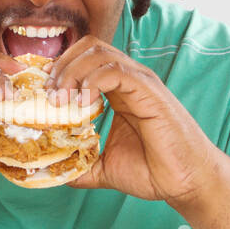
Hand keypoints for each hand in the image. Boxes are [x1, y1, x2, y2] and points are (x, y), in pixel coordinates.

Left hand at [46, 36, 221, 210]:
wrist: (187, 182)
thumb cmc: (153, 171)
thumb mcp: (103, 167)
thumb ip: (78, 164)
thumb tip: (50, 170)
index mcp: (117, 90)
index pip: (82, 59)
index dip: (58, 70)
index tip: (42, 95)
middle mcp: (128, 79)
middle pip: (87, 47)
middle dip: (61, 66)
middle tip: (48, 96)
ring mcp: (140, 82)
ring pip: (97, 52)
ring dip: (72, 72)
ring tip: (61, 100)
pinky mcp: (149, 91)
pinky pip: (116, 69)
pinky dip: (93, 80)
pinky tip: (83, 104)